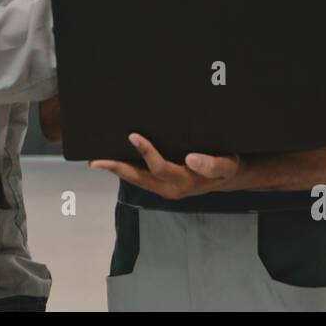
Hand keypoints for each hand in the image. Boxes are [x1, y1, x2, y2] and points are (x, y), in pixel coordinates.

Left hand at [89, 133, 240, 199]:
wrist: (228, 177)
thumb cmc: (226, 166)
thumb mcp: (226, 164)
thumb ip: (211, 164)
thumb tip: (191, 159)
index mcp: (186, 181)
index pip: (160, 168)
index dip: (147, 152)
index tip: (133, 136)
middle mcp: (172, 189)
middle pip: (139, 178)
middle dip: (117, 168)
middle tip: (97, 160)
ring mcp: (166, 189)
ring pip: (137, 180)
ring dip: (117, 171)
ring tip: (97, 162)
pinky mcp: (163, 186)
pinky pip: (141, 179)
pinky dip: (127, 171)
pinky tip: (115, 163)